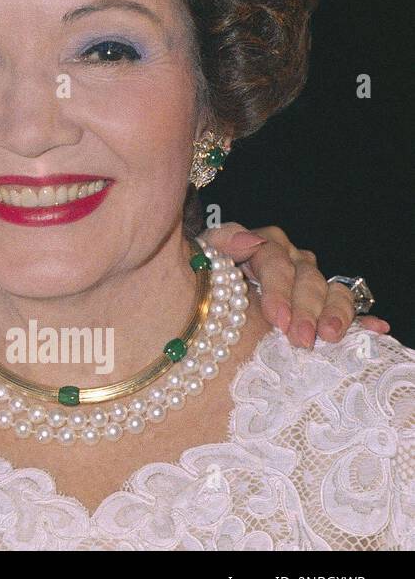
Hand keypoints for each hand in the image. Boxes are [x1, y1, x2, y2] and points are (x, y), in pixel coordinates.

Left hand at [202, 223, 388, 346]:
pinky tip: (376, 329)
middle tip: (301, 338)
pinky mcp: (320, 305)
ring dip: (335, 314)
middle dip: (305, 309)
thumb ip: (221, 242)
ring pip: (331, 290)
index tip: (276, 318)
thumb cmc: (202, 277)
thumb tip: (250, 240)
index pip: (275, 258)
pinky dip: (363, 319)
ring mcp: (308, 282)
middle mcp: (291, 260)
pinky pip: (348, 307)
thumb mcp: (202, 256)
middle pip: (306, 278)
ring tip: (329, 337)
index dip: (278, 288)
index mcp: (263, 245)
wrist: (205, 302)